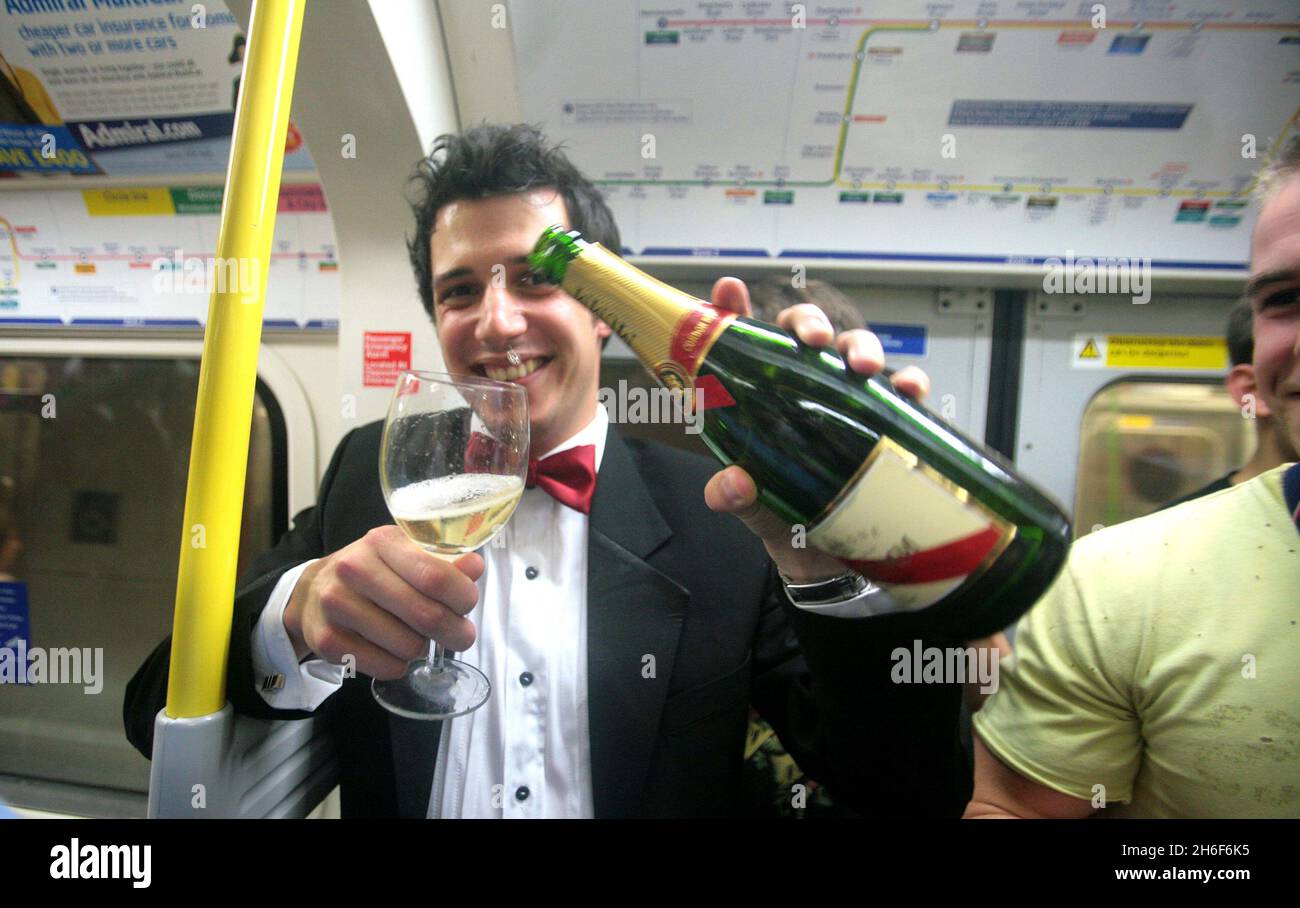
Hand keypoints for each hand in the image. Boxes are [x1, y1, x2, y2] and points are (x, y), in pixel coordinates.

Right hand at [282, 526, 483, 679]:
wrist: (313, 592)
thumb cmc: (373, 572)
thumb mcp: (405, 555)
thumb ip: (444, 561)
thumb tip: (474, 567)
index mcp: (382, 542)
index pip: (435, 575)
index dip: (463, 596)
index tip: (468, 604)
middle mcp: (354, 569)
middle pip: (426, 615)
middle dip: (455, 631)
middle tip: (461, 636)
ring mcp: (337, 605)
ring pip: (409, 646)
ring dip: (423, 648)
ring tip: (415, 636)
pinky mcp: (327, 640)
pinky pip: (386, 666)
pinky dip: (399, 665)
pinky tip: (391, 649)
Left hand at [704, 277, 930, 581]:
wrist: (832, 565)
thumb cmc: (786, 522)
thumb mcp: (756, 511)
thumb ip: (738, 498)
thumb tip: (731, 485)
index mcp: (761, 401)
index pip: (743, 345)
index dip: (733, 311)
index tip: (729, 289)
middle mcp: (804, 392)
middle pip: (804, 335)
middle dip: (808, 323)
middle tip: (812, 339)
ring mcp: (846, 404)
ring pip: (853, 354)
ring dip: (860, 347)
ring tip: (864, 365)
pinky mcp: (883, 425)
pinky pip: (899, 394)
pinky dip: (906, 384)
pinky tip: (907, 389)